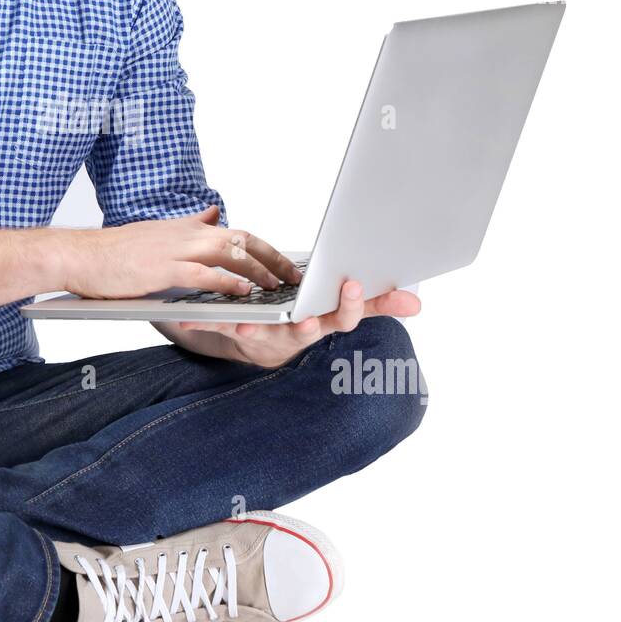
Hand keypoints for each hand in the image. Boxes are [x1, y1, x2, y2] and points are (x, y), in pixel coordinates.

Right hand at [60, 203, 300, 300]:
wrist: (79, 255)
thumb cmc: (114, 251)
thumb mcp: (158, 233)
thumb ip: (190, 225)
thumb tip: (215, 213)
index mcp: (186, 228)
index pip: (236, 233)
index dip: (264, 248)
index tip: (284, 263)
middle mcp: (185, 234)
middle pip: (241, 240)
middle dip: (272, 258)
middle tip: (293, 276)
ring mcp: (174, 250)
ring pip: (228, 254)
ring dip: (257, 270)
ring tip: (276, 285)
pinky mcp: (162, 269)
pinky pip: (203, 274)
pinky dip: (226, 282)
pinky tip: (242, 291)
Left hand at [173, 279, 421, 368]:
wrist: (255, 338)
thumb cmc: (303, 317)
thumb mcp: (339, 308)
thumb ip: (377, 304)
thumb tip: (417, 303)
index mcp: (324, 321)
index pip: (345, 316)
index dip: (353, 304)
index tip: (355, 283)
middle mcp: (298, 334)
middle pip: (310, 330)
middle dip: (310, 323)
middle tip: (310, 315)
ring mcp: (268, 337)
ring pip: (266, 333)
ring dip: (258, 328)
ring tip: (250, 320)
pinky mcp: (239, 334)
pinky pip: (225, 328)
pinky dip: (216, 320)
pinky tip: (203, 314)